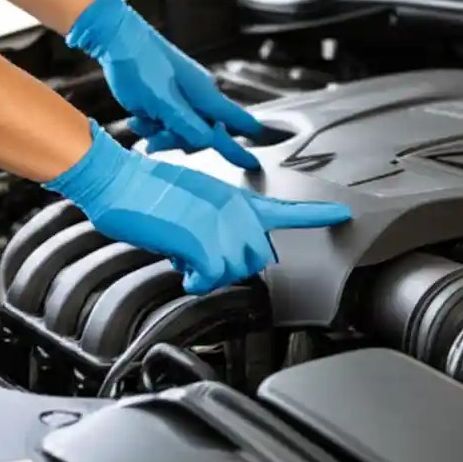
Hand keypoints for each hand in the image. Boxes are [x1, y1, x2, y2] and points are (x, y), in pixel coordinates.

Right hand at [45, 121, 351, 294]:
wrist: (119, 181)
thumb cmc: (145, 190)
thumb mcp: (192, 203)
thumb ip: (215, 225)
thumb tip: (213, 254)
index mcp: (236, 198)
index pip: (287, 210)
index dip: (318, 216)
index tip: (343, 214)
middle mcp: (236, 211)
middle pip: (256, 259)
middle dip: (230, 264)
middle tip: (199, 254)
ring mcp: (222, 227)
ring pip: (233, 272)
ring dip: (209, 272)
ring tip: (185, 253)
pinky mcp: (203, 243)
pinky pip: (210, 279)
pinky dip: (195, 281)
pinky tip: (183, 266)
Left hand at [67, 0, 262, 169]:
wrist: (119, 41)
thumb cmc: (142, 66)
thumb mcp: (163, 102)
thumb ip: (187, 125)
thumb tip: (209, 142)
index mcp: (206, 95)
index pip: (236, 122)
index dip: (242, 146)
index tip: (253, 164)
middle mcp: (199, 97)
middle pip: (202, 134)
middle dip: (179, 141)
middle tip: (155, 141)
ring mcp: (182, 99)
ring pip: (181, 131)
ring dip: (160, 133)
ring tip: (140, 122)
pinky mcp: (166, 99)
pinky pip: (166, 123)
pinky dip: (151, 125)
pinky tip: (137, 117)